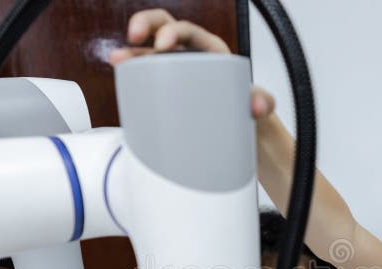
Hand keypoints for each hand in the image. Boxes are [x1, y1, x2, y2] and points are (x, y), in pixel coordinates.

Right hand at [109, 9, 274, 120]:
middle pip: (163, 29)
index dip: (173, 31)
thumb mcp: (258, 103)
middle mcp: (189, 55)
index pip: (188, 31)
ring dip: (131, 51)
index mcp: (209, 50)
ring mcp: (173, 71)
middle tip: (135, 36)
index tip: (163, 43)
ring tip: (117, 59)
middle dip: (146, 26)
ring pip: (148, 51)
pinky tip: (119, 75)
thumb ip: (264, 102)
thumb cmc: (245, 107)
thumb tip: (258, 106)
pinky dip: (131, 73)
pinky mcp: (164, 89)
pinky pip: (144, 75)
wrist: (238, 128)